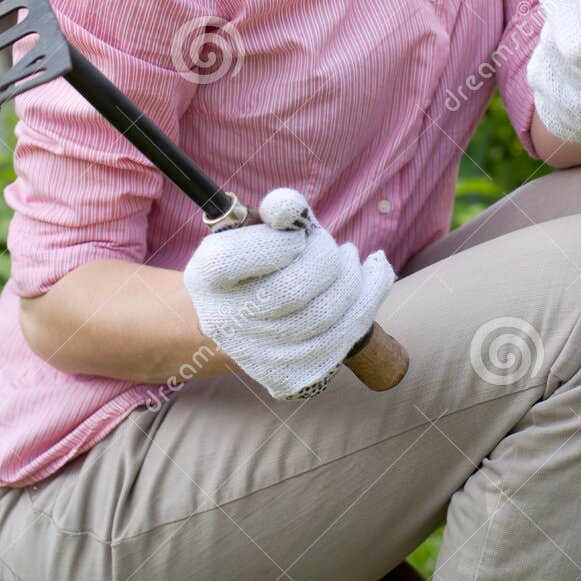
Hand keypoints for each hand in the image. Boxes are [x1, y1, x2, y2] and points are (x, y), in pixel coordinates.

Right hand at [183, 187, 395, 400]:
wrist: (247, 316)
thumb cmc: (257, 261)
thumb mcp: (256, 227)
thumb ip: (276, 210)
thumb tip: (289, 207)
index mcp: (206, 276)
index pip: (235, 260)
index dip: (279, 244)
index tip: (296, 236)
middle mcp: (225, 321)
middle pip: (291, 291)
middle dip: (325, 257)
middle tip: (328, 244)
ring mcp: (257, 354)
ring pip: (325, 315)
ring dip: (351, 277)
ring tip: (349, 258)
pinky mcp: (290, 373)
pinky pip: (344, 336)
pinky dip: (369, 298)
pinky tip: (374, 273)